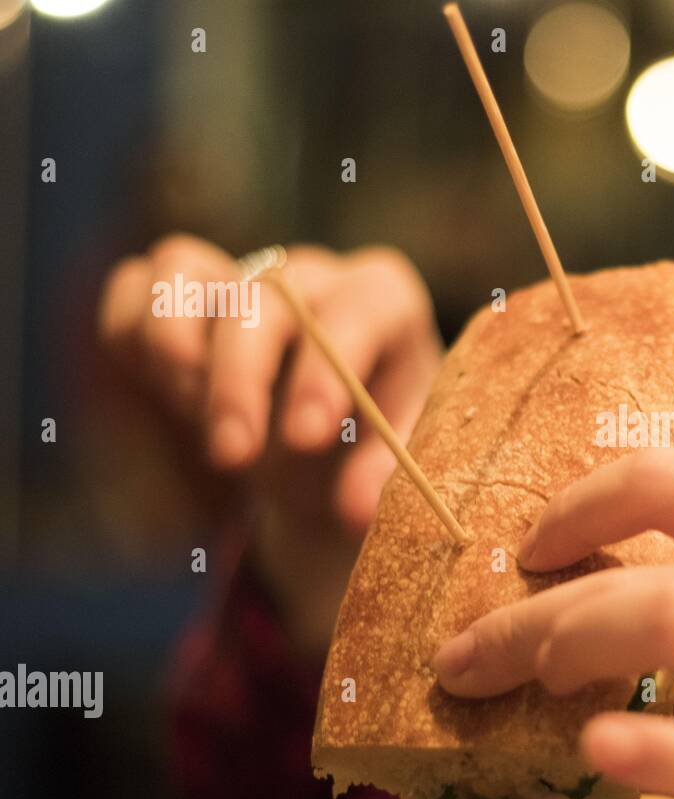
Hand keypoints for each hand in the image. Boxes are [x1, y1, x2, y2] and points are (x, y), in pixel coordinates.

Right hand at [99, 234, 440, 645]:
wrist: (331, 456)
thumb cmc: (372, 451)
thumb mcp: (396, 468)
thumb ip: (383, 478)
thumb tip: (356, 506)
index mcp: (383, 303)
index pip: (358, 312)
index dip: (325, 370)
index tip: (304, 438)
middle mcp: (311, 277)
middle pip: (262, 295)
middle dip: (239, 379)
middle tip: (234, 457)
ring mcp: (240, 277)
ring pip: (183, 268)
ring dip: (172, 343)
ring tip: (189, 410)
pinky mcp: (182, 297)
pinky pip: (133, 286)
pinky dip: (128, 331)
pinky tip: (160, 391)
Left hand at [435, 450, 673, 798]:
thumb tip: (631, 591)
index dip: (579, 502)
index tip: (527, 545)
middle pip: (650, 570)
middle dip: (532, 609)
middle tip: (470, 647)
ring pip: (673, 630)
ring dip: (557, 654)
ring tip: (501, 685)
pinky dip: (654, 748)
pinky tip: (599, 746)